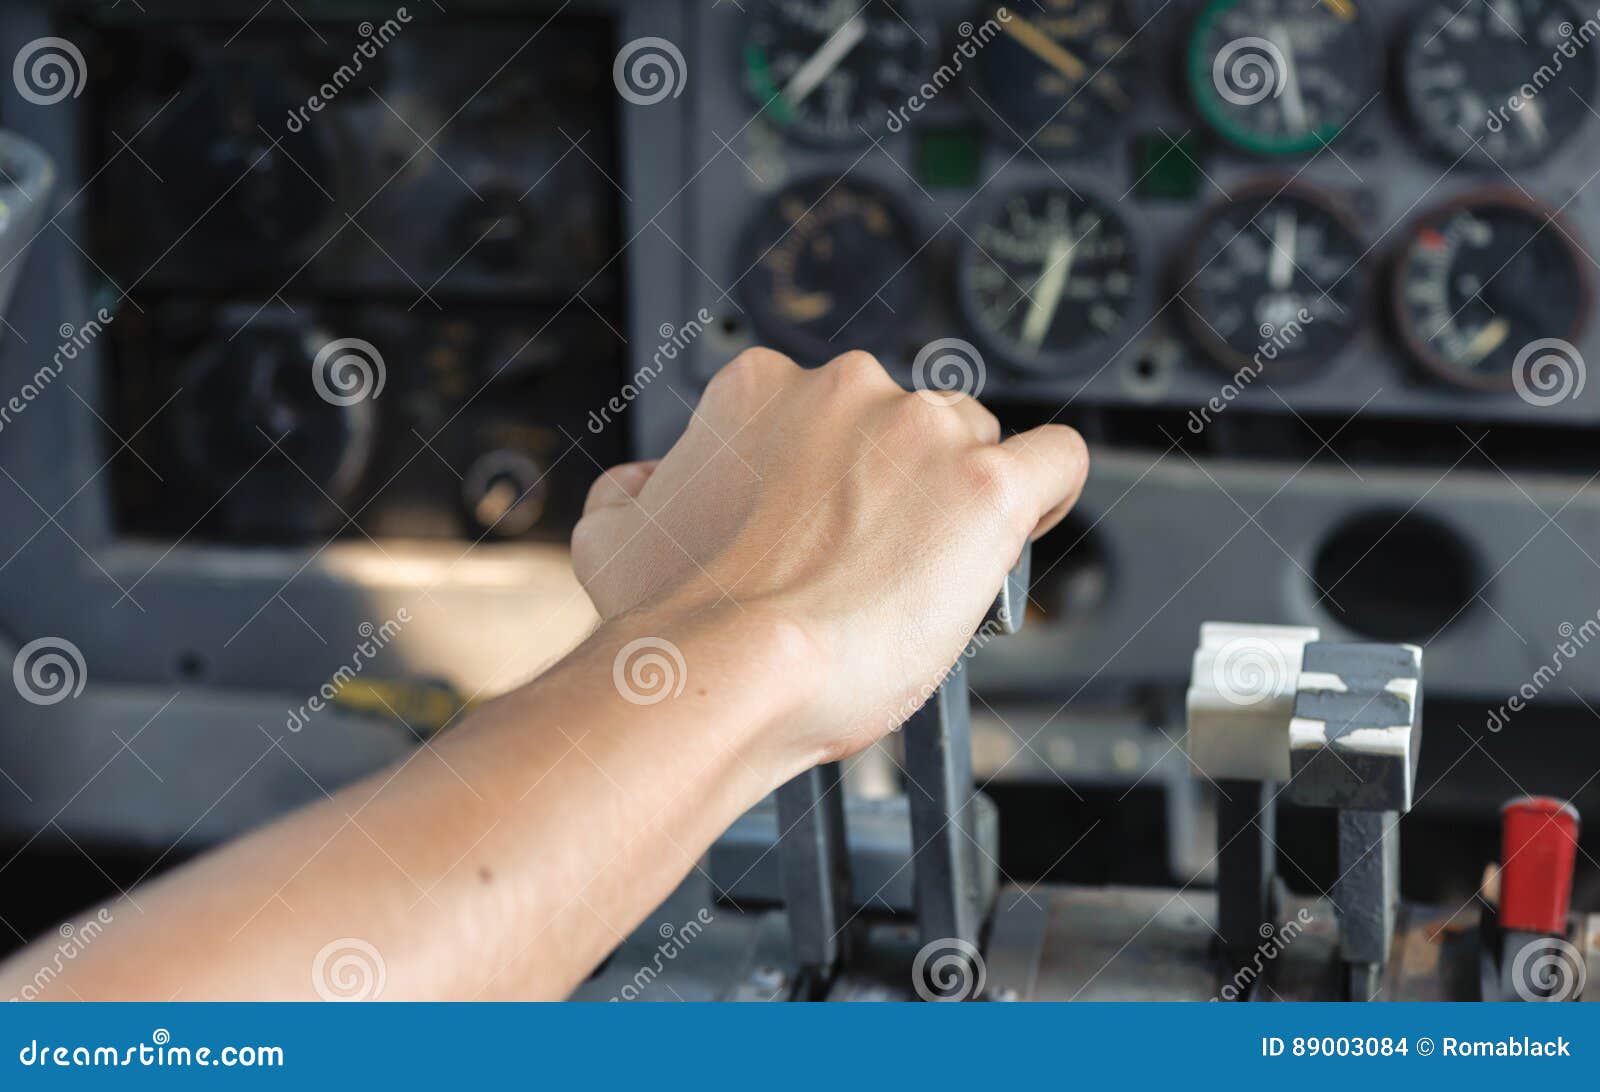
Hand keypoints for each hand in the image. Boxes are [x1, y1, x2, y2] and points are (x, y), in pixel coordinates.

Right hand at [571, 348, 1087, 768]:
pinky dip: (1045, 495)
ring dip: (960, 496)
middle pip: (908, 419)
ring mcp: (922, 431)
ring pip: (975, 441)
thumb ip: (637, 489)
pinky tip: (1016, 533)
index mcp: (763, 388)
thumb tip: (648, 484)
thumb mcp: (612, 535)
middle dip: (901, 483)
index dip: (838, 471)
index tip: (829, 521)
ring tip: (933, 568)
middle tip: (875, 559)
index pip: (830, 407)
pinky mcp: (987, 484)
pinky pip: (1055, 460)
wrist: (727, 670)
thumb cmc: (680, 621)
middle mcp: (848, 390)